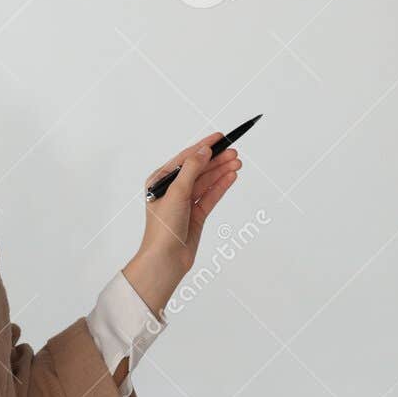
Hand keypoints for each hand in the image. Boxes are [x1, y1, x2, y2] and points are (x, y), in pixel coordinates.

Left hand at [123, 132, 243, 315]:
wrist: (165, 260)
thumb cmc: (162, 228)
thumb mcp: (176, 193)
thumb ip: (191, 169)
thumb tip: (203, 150)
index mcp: (160, 180)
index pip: (185, 158)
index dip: (203, 147)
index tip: (219, 137)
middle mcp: (172, 190)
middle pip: (199, 169)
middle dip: (216, 160)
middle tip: (234, 152)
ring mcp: (185, 203)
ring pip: (206, 182)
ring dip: (221, 172)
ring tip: (238, 163)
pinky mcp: (196, 215)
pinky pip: (211, 196)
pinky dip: (221, 186)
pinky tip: (232, 176)